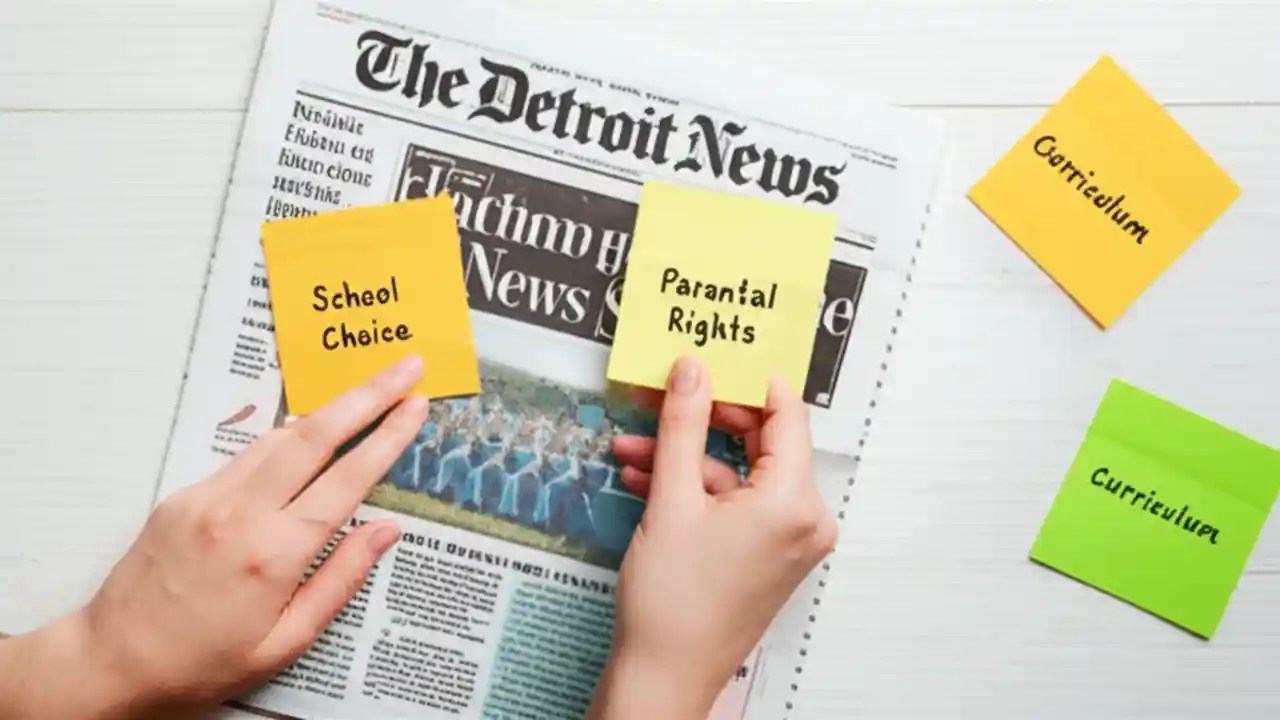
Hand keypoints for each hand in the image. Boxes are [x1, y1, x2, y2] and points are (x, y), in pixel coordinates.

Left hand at [0, 356, 429, 718]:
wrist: (112, 663)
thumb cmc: (201, 664)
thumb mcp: (286, 641)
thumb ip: (341, 580)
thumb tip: (386, 530)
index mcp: (274, 554)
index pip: (347, 479)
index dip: (388, 437)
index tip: (417, 406)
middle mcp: (240, 513)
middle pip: (316, 434)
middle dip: (367, 395)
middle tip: (406, 366)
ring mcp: (206, 498)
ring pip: (279, 436)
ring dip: (327, 409)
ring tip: (367, 390)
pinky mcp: (182, 496)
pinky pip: (246, 455)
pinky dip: (284, 438)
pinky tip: (307, 434)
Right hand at [589, 357, 837, 719]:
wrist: (664, 675)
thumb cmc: (673, 605)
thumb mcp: (671, 499)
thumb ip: (683, 426)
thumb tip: (693, 372)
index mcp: (794, 503)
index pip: (786, 414)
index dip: (747, 381)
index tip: (713, 360)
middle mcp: (805, 520)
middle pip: (762, 442)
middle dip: (705, 420)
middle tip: (666, 395)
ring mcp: (789, 540)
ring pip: (739, 473)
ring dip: (687, 457)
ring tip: (635, 447)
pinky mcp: (770, 554)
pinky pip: (737, 503)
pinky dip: (696, 490)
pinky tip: (649, 479)